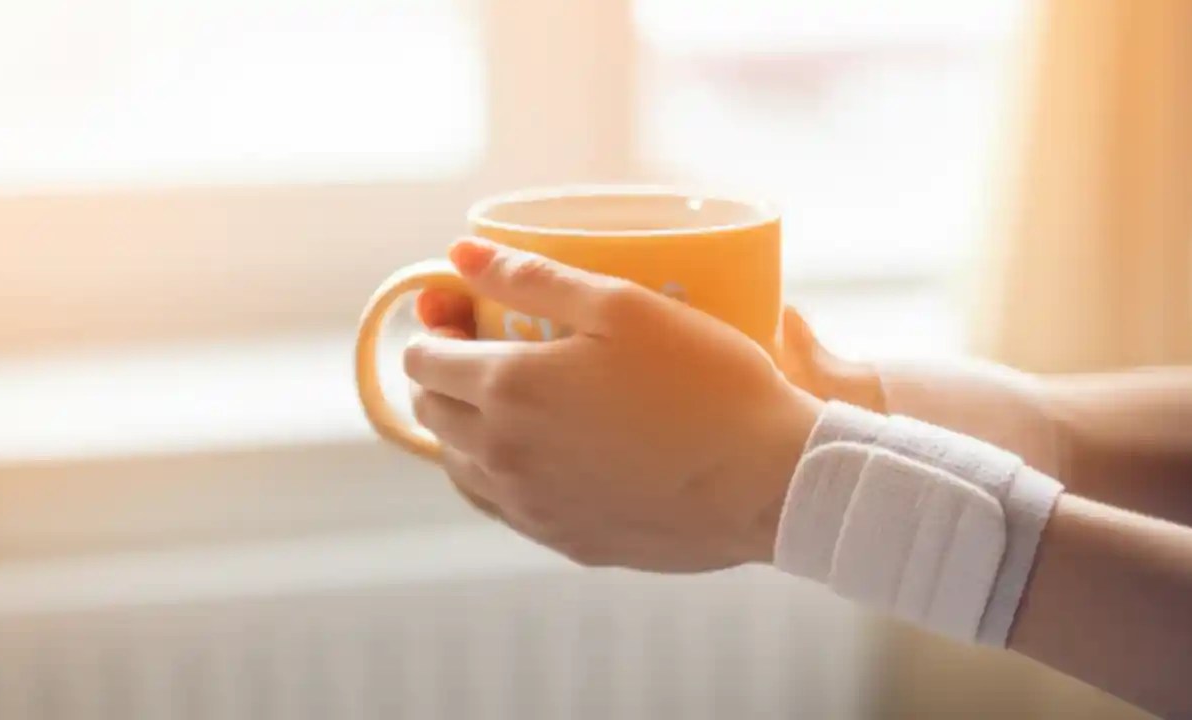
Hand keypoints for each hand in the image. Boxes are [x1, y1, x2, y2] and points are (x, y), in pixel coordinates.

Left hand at [405, 238, 821, 570]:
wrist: (768, 483)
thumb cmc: (706, 381)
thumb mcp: (621, 307)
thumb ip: (531, 276)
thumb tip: (456, 253)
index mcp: (507, 389)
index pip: (423, 362)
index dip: (434, 333)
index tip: (461, 319)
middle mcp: (503, 456)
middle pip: (431, 415)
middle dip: (442, 379)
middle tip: (488, 354)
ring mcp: (531, 508)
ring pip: (460, 468)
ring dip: (466, 430)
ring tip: (513, 405)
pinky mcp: (565, 542)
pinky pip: (503, 507)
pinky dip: (501, 476)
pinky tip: (541, 457)